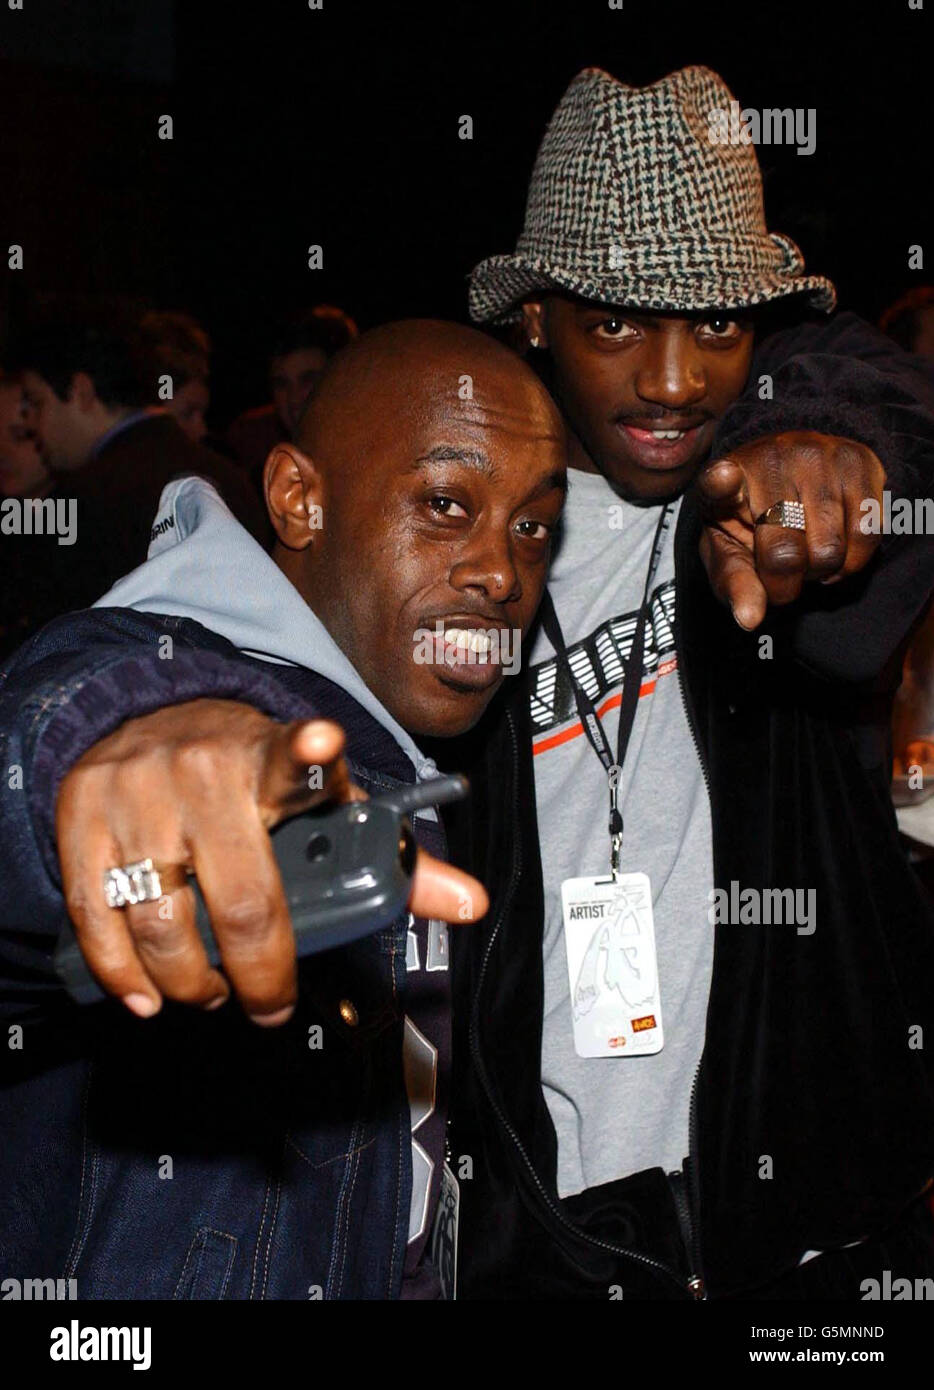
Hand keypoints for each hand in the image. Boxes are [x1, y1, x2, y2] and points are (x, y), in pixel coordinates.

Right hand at [56, 699, 487, 1024]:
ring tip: (210, 992)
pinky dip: (123, 975)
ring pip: (163, 924)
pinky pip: (99, 919)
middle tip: (267, 1001)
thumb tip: (469, 904)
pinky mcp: (81, 818)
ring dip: (191, 984)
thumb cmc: (247, 775)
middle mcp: (201, 771)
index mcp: (269, 760)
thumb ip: (394, 856)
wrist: (145, 721)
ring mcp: (136, 795)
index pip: (294, 757)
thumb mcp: (321, 801)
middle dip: (262, 975)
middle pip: (240, 901)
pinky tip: (145, 994)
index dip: (309, 752)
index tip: (323, 741)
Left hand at [697, 431, 884, 629]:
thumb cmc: (753, 523)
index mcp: (721, 481)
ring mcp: (816, 454)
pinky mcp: (858, 460)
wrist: (794, 478)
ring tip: (808, 551)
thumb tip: (750, 619)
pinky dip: (853, 560)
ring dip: (821, 572)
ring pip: (829, 550)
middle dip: (785, 583)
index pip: (717, 482)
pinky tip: (837, 547)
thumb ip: (735, 585)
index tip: (723, 478)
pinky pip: (867, 534)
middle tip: (781, 570)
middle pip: (784, 555)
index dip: (721, 482)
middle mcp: (769, 458)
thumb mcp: (731, 553)